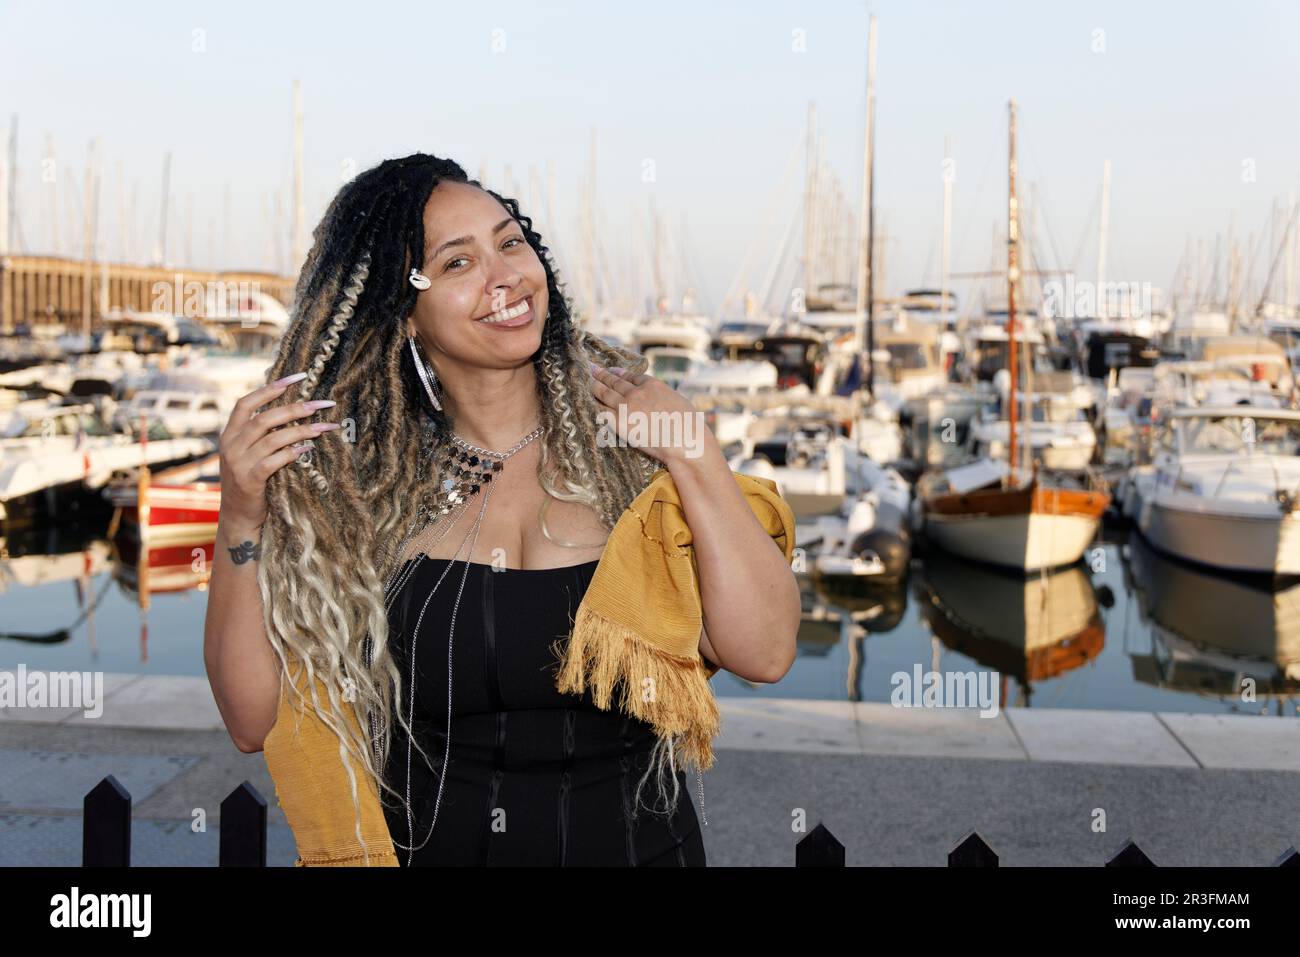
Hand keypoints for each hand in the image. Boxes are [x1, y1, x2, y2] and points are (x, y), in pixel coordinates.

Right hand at [217, 372, 340, 529]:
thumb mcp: (247, 453)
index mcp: (229, 434)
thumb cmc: (250, 481)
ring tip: (324, 427)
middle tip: (321, 403)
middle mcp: (230, 445)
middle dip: (295, 408)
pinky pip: (275, 461)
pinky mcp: (249, 480)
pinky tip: (308, 450)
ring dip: (301, 431)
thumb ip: (260, 434)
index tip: (297, 377)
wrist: (237, 516)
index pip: (246, 403)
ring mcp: (238, 463)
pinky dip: (293, 453)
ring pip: (273, 439)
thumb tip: (292, 410)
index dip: (270, 388)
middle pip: (264, 419)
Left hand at [586, 362, 717, 467]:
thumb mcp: (678, 402)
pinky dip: (593, 406)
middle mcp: (637, 392)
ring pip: (604, 393)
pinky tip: (586, 403)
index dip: (618, 372)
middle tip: (588, 367)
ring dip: (592, 386)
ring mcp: (627, 406)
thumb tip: (659, 402)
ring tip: (583, 381)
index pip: (631, 376)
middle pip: (614, 381)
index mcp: (653, 385)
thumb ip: (663, 398)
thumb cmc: (689, 426)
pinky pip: (601, 413)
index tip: (610, 370)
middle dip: (599, 374)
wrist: (686, 440)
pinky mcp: (620, 423)